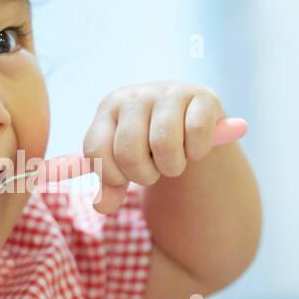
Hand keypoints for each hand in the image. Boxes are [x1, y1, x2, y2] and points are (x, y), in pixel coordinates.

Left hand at [84, 82, 226, 213]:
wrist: (191, 123)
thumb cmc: (151, 145)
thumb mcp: (126, 163)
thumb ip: (111, 186)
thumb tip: (101, 206)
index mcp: (109, 108)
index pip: (96, 149)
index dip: (111, 176)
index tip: (124, 179)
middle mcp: (136, 96)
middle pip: (129, 151)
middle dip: (143, 175)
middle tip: (154, 171)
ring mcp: (169, 93)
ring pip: (164, 144)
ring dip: (171, 166)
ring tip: (174, 161)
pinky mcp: (201, 96)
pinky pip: (196, 131)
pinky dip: (197, 151)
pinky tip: (194, 149)